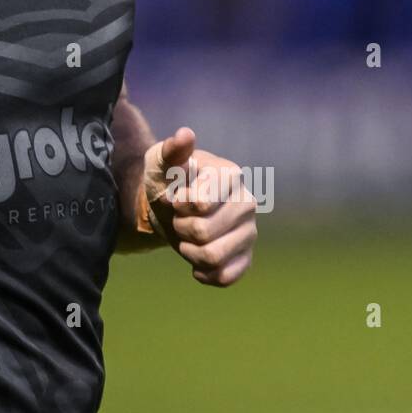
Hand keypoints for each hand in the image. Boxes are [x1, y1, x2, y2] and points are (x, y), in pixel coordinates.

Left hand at [140, 127, 256, 286]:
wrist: (171, 206)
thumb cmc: (167, 178)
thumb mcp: (161, 161)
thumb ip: (172, 151)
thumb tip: (185, 135)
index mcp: (231, 175)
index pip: (200, 203)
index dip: (179, 204)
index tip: (177, 196)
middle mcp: (247, 202)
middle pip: (203, 232)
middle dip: (180, 228)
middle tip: (179, 217)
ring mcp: (249, 232)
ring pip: (213, 257)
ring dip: (189, 251)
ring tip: (187, 236)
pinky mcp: (246, 257)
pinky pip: (225, 277)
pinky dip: (203, 272)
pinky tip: (196, 260)